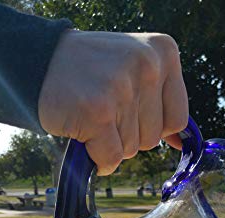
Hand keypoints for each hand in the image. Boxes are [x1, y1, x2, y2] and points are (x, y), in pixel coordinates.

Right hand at [38, 30, 188, 174]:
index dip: (152, 125)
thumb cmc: (96, 71)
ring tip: (93, 113)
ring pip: (131, 149)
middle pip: (153, 138)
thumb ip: (163, 103)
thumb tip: (181, 143)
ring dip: (110, 142)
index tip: (130, 109)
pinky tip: (85, 134)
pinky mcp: (98, 112)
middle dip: (128, 134)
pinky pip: (111, 157)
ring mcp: (122, 88)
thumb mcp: (138, 71)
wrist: (43, 61)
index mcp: (163, 53)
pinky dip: (98, 157)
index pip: (177, 120)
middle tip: (106, 107)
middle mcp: (147, 66)